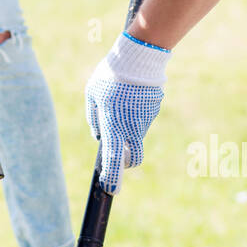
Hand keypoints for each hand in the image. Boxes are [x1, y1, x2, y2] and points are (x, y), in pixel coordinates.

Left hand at [85, 31, 169, 193]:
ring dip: (128, 127)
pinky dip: (136, 112)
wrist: (138, 57)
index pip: (114, 161)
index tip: (110, 190)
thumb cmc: (109, 76)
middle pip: (134, 157)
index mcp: (114, 126)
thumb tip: (99, 136)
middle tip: (120, 155)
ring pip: (136, 132)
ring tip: (120, 101)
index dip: (112, 178)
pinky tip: (131, 93)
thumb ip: (93, 117)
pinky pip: (143, 116)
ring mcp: (146, 119)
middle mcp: (132, 128)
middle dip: (127, 162)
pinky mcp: (154, 109)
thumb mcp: (92, 94)